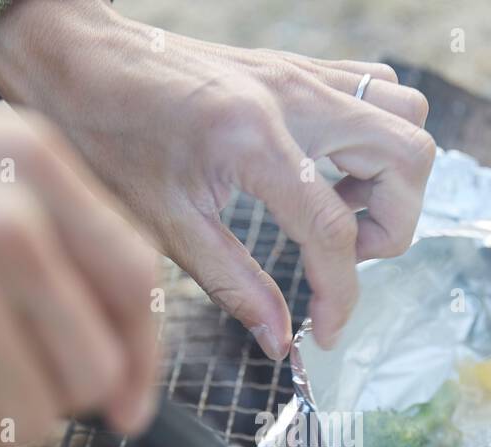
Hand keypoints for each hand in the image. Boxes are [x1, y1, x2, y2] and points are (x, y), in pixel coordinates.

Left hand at [0, 0, 435, 357]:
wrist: (83, 62)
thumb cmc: (109, 138)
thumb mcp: (165, 226)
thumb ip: (234, 285)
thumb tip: (280, 340)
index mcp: (253, 141)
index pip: (335, 229)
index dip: (342, 293)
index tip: (327, 329)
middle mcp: (294, 97)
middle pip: (407, 157)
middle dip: (391, 224)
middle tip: (341, 254)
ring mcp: (303, 73)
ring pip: (407, 116)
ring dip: (391, 176)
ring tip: (338, 209)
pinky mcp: (301, 67)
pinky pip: (379, 90)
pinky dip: (377, 138)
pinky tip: (328, 172)